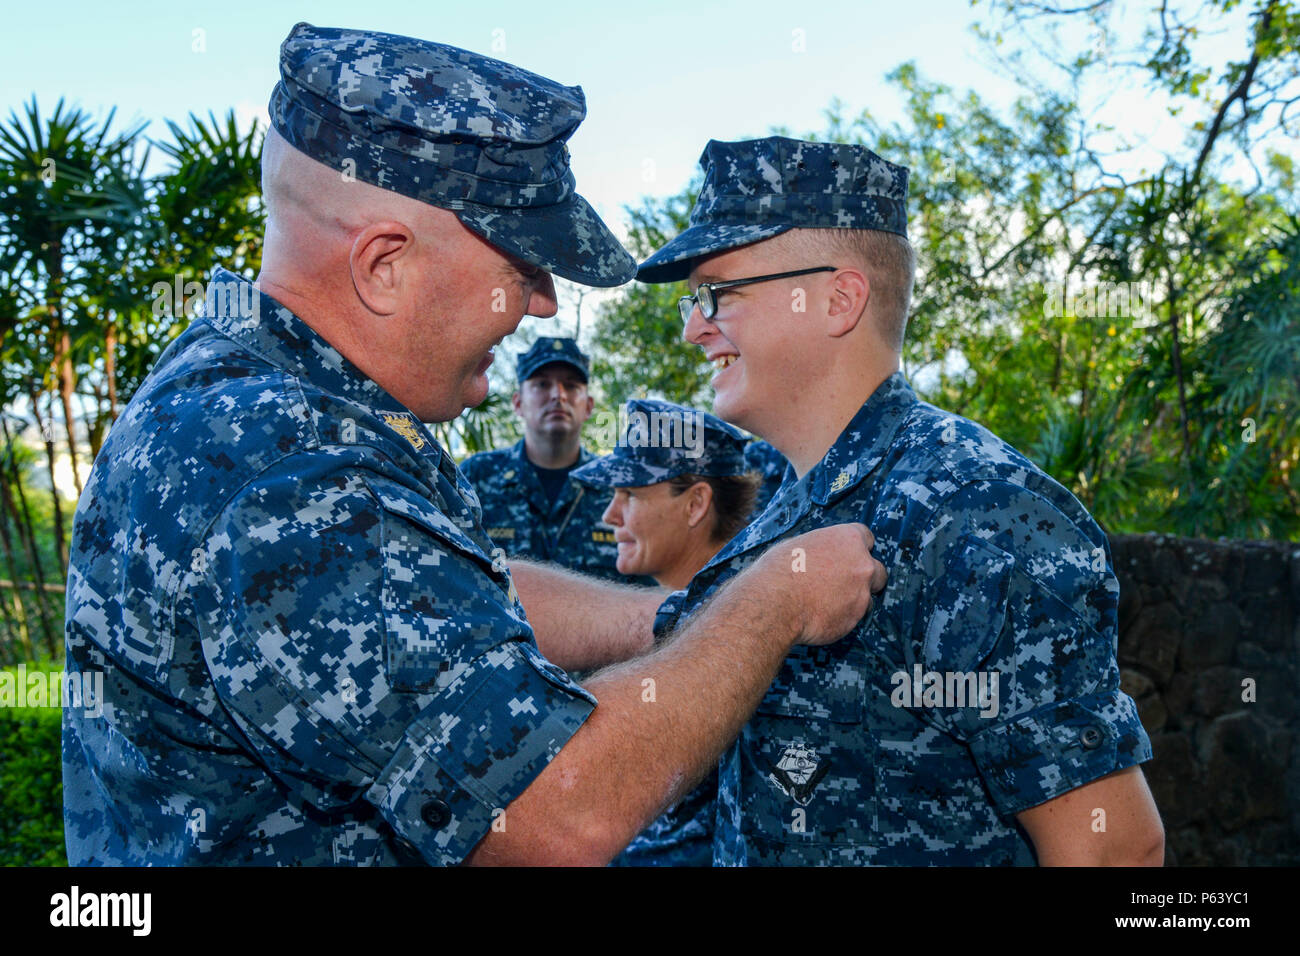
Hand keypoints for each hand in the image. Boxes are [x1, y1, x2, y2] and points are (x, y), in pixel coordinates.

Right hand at [750, 523, 885, 646]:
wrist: (774, 604)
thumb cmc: (778, 571)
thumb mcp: (798, 545)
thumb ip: (821, 549)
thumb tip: (820, 554)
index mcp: (848, 539)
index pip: (867, 537)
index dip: (856, 547)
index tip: (847, 555)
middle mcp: (862, 564)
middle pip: (877, 569)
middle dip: (865, 576)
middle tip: (844, 582)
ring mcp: (862, 593)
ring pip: (868, 597)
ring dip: (854, 599)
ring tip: (828, 603)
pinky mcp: (855, 618)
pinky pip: (854, 616)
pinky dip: (842, 617)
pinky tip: (822, 615)